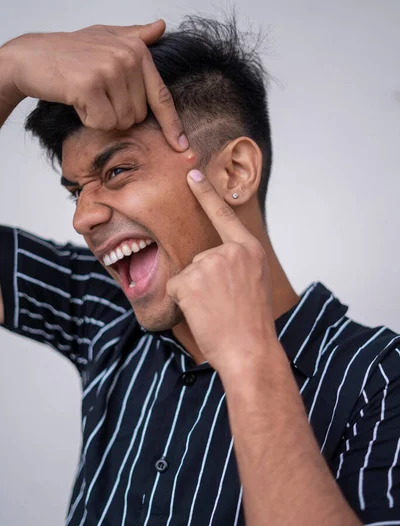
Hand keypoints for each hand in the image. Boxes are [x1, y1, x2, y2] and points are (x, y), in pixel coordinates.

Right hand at [1, 20, 186, 149]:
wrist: (31, 57)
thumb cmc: (69, 52)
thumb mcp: (105, 38)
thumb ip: (135, 36)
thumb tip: (161, 27)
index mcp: (136, 50)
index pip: (161, 95)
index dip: (172, 124)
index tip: (181, 146)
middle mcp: (127, 57)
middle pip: (139, 115)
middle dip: (118, 113)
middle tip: (97, 95)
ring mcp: (109, 70)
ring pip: (122, 121)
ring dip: (102, 117)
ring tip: (87, 96)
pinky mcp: (91, 85)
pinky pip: (103, 123)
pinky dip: (89, 119)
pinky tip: (78, 101)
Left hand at [166, 170, 275, 372]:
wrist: (250, 351)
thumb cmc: (252, 325)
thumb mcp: (255, 284)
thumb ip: (237, 265)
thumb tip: (213, 260)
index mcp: (250, 250)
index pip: (224, 215)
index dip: (206, 195)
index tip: (191, 175)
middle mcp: (231, 251)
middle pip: (200, 260)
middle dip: (204, 284)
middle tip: (224, 306)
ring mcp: (209, 263)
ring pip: (187, 275)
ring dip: (194, 295)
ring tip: (216, 312)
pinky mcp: (190, 279)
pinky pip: (175, 288)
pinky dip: (182, 304)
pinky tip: (202, 314)